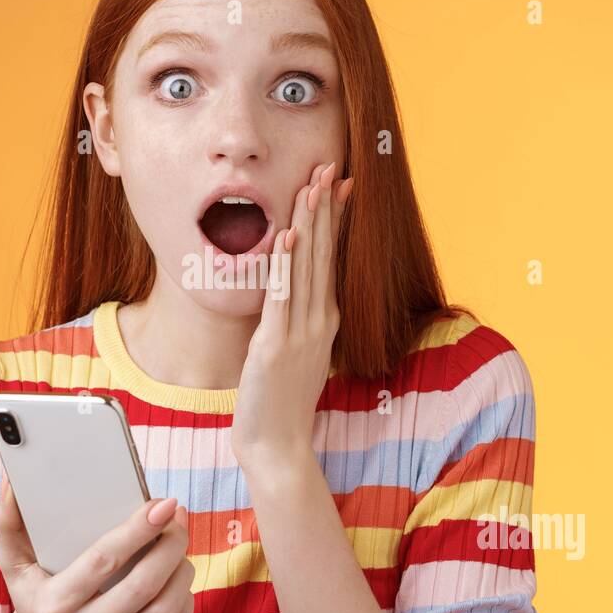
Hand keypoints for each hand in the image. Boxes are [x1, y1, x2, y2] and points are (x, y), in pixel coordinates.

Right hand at [0, 482, 195, 612]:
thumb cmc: (33, 598)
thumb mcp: (13, 564)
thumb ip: (9, 521)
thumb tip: (13, 482)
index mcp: (54, 606)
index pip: (103, 562)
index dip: (137, 530)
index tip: (162, 503)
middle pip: (143, 586)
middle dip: (171, 544)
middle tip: (177, 515)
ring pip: (166, 609)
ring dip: (182, 568)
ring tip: (179, 541)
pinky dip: (185, 597)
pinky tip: (177, 575)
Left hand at [230, 161, 354, 472]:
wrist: (277, 447)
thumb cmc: (281, 403)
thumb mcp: (296, 354)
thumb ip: (298, 323)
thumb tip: (297, 296)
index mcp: (324, 321)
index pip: (330, 259)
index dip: (333, 220)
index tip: (338, 184)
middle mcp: (319, 321)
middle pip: (323, 254)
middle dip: (324, 208)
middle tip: (329, 165)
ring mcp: (300, 333)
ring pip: (307, 267)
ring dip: (309, 224)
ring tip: (313, 184)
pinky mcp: (275, 345)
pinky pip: (284, 297)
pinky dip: (287, 264)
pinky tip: (290, 235)